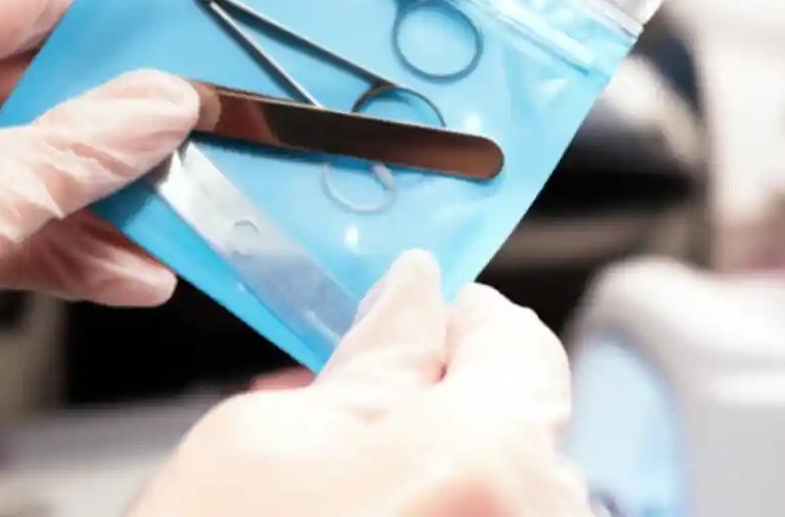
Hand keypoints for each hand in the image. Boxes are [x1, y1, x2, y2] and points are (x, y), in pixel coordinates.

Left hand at [0, 0, 203, 514]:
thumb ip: (70, 157)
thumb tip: (158, 108)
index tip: (181, 3)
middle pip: (42, 80)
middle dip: (124, 112)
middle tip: (202, 116)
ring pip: (47, 159)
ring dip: (115, 192)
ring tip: (183, 205)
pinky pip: (33, 225)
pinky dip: (84, 250)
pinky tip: (134, 274)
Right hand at [131, 251, 592, 516]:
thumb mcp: (263, 438)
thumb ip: (372, 357)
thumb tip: (414, 293)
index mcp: (483, 460)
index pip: (521, 344)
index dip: (458, 320)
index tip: (413, 319)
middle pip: (521, 423)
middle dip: (437, 399)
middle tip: (346, 405)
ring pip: (508, 492)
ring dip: (435, 469)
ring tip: (338, 489)